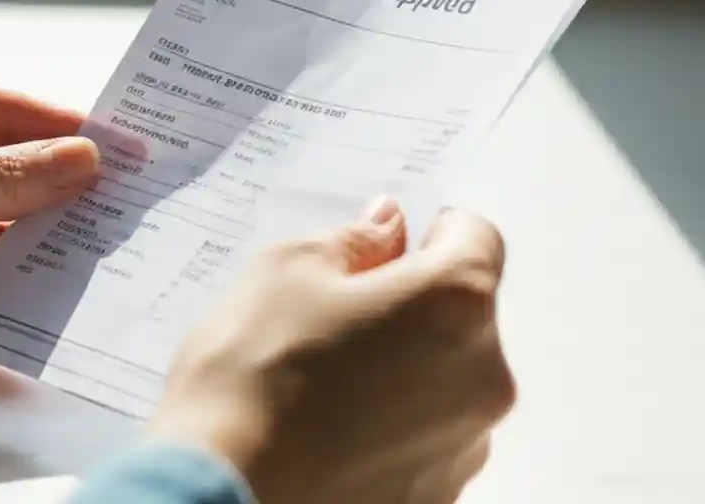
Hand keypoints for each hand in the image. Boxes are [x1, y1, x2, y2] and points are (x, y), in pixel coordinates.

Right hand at [149, 201, 513, 503]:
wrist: (222, 493)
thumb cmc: (251, 378)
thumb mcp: (286, 271)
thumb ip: (352, 240)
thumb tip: (385, 228)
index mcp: (455, 303)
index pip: (474, 237)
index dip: (426, 232)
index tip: (383, 247)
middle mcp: (481, 377)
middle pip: (460, 316)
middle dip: (406, 306)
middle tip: (329, 318)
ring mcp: (464, 446)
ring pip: (442, 381)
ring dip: (400, 370)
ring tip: (319, 383)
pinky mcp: (436, 497)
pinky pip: (422, 440)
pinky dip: (386, 427)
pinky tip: (325, 429)